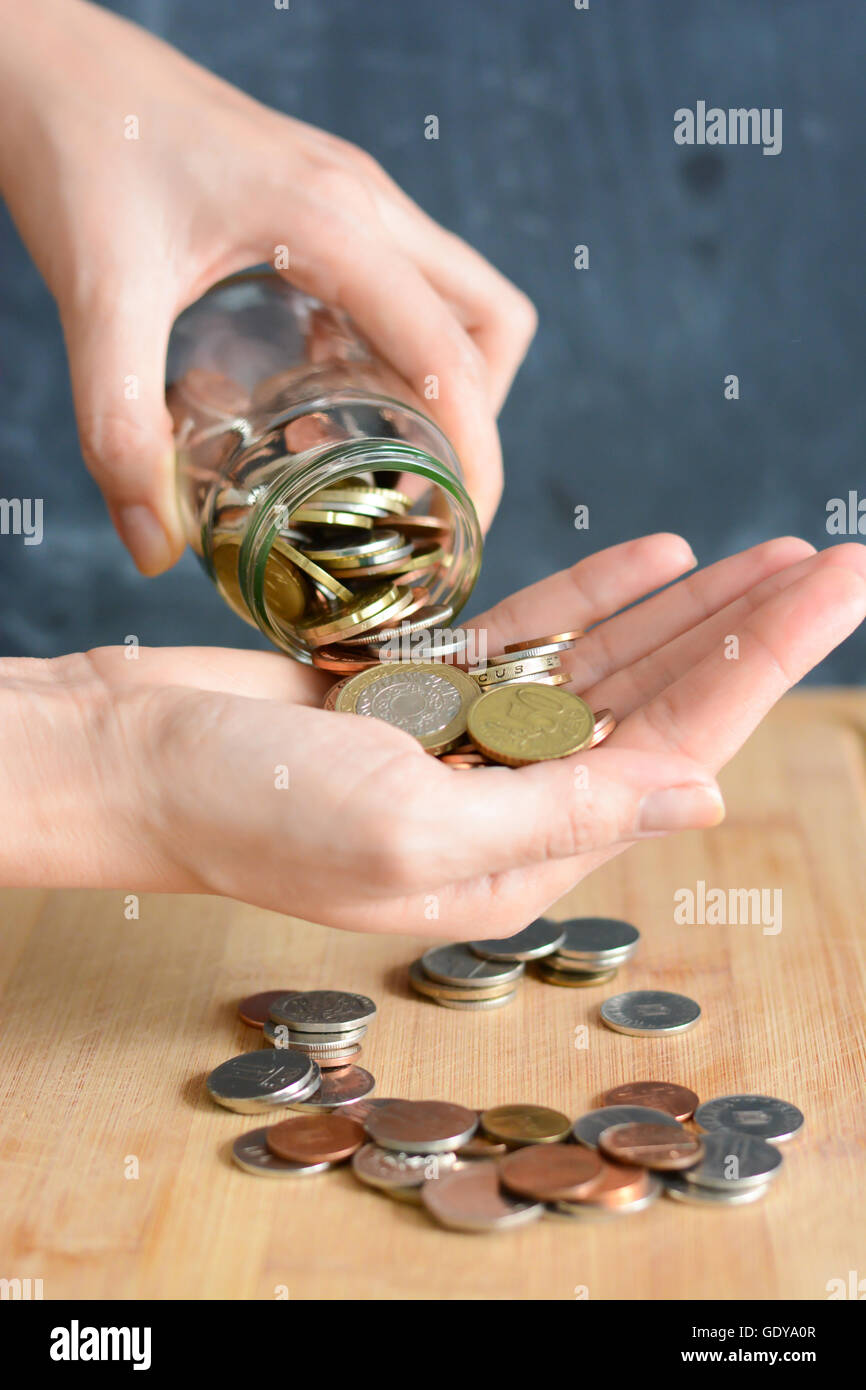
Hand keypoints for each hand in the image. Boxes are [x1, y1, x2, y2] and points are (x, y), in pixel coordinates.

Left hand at [0, 0, 534, 568]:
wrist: (46, 56)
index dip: (475, 452)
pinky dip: (397, 345)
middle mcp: (363, 201)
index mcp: (333, 222)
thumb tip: (152, 546)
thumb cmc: (77, 145)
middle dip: (477, 420)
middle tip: (425, 491)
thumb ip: (119, 426)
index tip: (458, 525)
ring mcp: (351, 192)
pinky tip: (326, 387)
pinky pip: (404, 280)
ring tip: (383, 446)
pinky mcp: (325, 196)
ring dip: (447, 378)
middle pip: (490, 321)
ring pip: (458, 296)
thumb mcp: (98, 297)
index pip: (452, 352)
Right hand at [3, 533, 862, 935]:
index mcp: (522, 852)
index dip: (762, 665)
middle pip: (659, 703)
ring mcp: (469, 739)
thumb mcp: (411, 831)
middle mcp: (510, 800)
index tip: (832, 588)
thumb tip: (702, 796)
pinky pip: (532, 638)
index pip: (674, 749)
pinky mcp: (425, 685)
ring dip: (689, 610)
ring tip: (773, 553)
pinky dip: (597, 598)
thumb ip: (561, 815)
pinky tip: (662, 559)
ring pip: (606, 666)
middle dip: (750, 630)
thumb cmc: (250, 808)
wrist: (132, 759)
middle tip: (835, 557)